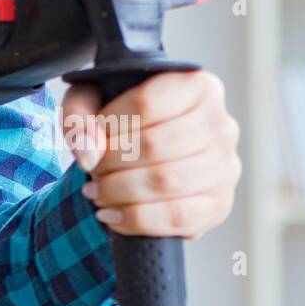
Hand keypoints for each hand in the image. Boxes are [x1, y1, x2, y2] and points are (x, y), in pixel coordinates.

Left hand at [59, 70, 241, 239]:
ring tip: (95, 192)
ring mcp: (226, 166)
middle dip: (111, 162)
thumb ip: (78, 114)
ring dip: (119, 192)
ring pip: (167, 182)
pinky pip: (179, 217)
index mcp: (197, 85)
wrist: (145, 151)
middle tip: (91, 171)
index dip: (109, 124)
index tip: (90, 138)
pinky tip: (113, 216)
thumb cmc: (120, 118)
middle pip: (156, 145)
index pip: (147, 103)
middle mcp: (221, 124)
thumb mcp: (91, 100)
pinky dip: (138, 220)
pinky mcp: (220, 204)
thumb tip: (90, 153)